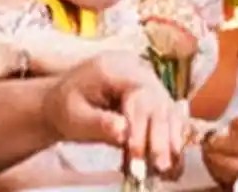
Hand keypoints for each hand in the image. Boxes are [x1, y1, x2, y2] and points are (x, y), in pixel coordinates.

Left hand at [43, 51, 187, 175]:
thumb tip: (124, 132)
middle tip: (161, 166)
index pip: (140, 94)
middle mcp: (139, 71)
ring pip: (170, 110)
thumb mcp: (74, 115)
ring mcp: (150, 82)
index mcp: (116, 68)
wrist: (65, 100)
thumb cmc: (66, 107)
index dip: (142, 125)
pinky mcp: (155, 97)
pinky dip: (172, 139)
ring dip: (171, 140)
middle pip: (160, 102)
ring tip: (169, 168)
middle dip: (162, 136)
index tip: (138, 153)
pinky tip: (171, 160)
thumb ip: (99, 123)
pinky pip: (170, 117)